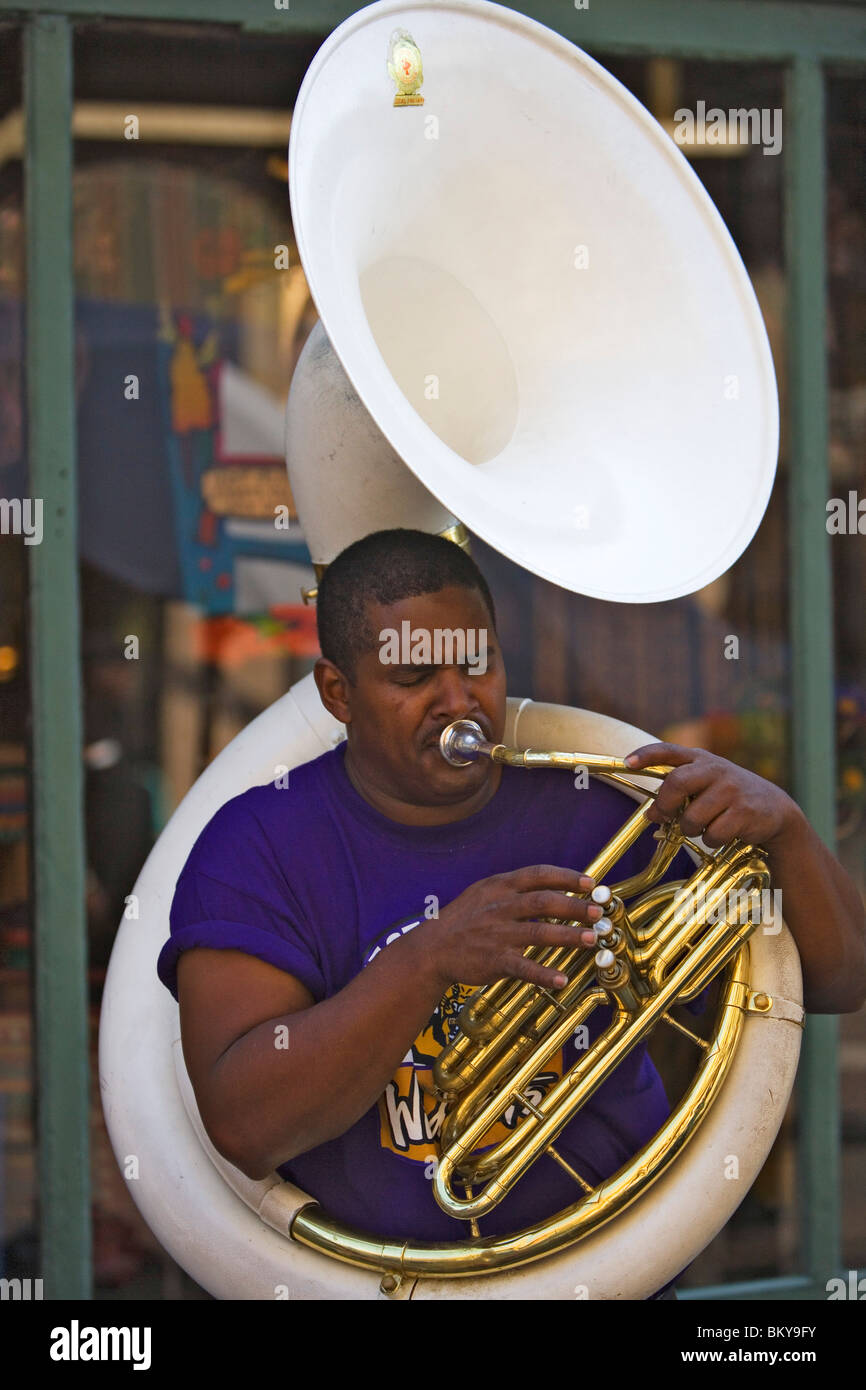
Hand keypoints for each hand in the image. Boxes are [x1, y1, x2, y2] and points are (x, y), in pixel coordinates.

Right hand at [420, 865, 605, 991]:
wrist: (431, 948)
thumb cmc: (464, 919)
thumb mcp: (485, 892)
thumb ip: (515, 889)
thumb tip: (554, 887)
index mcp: (499, 886)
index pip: (538, 874)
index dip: (567, 877)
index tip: (591, 883)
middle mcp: (500, 906)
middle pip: (544, 901)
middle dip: (575, 906)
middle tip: (599, 912)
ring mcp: (497, 933)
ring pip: (540, 932)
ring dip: (570, 936)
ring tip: (593, 940)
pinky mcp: (494, 960)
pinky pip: (523, 967)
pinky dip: (544, 974)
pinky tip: (562, 979)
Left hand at [624, 743, 800, 850]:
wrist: (775, 809)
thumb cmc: (730, 796)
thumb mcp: (706, 783)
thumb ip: (679, 791)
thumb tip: (651, 815)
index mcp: (701, 759)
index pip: (668, 750)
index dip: (646, 755)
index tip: (628, 763)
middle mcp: (715, 769)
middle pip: (676, 784)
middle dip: (664, 806)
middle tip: (663, 817)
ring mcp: (731, 789)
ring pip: (692, 817)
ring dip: (691, 829)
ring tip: (703, 825)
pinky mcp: (744, 812)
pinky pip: (712, 834)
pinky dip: (711, 840)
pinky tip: (723, 832)